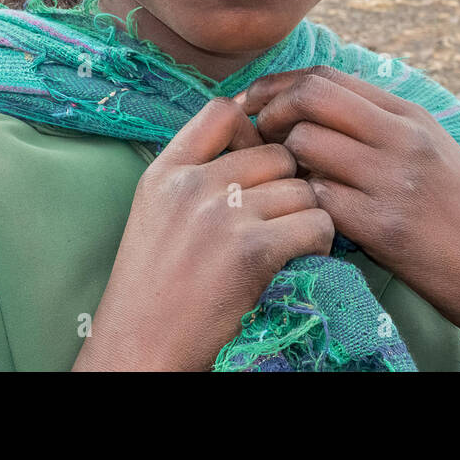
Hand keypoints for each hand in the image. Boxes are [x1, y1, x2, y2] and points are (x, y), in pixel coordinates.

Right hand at [73, 97, 334, 370]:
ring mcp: (223, 216)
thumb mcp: (155, 211)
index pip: (222, 112)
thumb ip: (193, 171)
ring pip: (302, 189)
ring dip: (306, 216)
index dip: (253, 128)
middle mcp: (193, 185)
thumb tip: (251, 130)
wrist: (141, 348)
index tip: (258, 161)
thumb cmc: (153, 286)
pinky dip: (319, 242)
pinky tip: (300, 259)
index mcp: (166, 172)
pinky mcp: (253, 251)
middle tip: (280, 217)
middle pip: (276, 153)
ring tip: (289, 243)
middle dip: (287, 183)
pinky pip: (316, 223)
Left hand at [237, 65, 459, 369]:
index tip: (255, 101)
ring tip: (287, 179)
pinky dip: (304, 202)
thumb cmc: (457, 208)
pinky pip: (318, 198)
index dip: (279, 85)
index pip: (327, 76)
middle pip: (310, 97)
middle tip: (260, 137)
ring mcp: (392, 181)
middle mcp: (401, 138)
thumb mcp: (429, 147)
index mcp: (409, 115)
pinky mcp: (383, 227)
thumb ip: (379, 121)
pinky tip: (308, 214)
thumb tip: (312, 98)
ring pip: (306, 145)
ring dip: (284, 161)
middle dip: (272, 112)